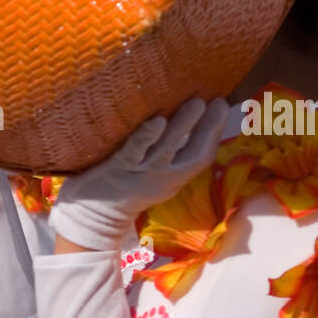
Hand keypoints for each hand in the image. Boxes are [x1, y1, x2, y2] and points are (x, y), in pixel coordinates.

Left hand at [50, 97, 229, 250]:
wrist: (94, 215)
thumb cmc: (126, 186)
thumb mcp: (156, 176)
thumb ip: (170, 154)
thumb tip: (183, 119)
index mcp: (174, 178)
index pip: (202, 157)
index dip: (215, 133)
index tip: (223, 107)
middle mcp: (162, 177)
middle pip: (192, 154)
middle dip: (208, 128)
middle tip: (216, 102)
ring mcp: (141, 172)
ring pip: (167, 148)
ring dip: (183, 125)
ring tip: (196, 104)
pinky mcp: (118, 167)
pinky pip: (135, 151)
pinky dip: (147, 136)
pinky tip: (157, 121)